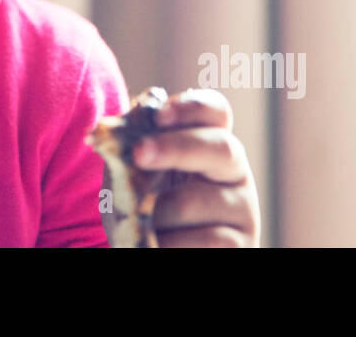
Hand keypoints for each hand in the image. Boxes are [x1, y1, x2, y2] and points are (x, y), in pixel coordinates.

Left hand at [132, 88, 260, 246]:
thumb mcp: (135, 173)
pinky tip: (156, 242)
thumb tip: (112, 129)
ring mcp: (243, 209)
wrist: (151, 247)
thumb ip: (131, 146)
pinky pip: (200, 241)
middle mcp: (234, 171)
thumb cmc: (145, 207)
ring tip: (140, 222)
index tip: (159, 114)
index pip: (215, 111)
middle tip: (138, 153)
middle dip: (175, 147)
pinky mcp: (240, 246)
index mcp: (209, 142)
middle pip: (220, 147)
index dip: (191, 108)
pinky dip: (168, 243)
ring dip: (154, 213)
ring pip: (192, 201)